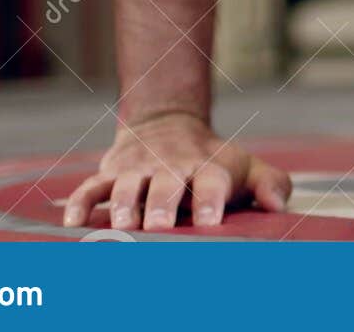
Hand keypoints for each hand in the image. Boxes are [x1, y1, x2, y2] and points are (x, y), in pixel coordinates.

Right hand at [62, 112, 290, 229]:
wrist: (168, 125)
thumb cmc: (212, 161)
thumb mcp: (246, 166)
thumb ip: (271, 185)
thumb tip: (279, 206)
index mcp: (207, 167)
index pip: (211, 181)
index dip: (211, 199)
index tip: (210, 220)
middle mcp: (171, 166)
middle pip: (165, 184)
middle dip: (162, 205)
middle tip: (160, 227)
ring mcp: (138, 169)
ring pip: (127, 185)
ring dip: (124, 205)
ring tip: (123, 227)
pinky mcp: (111, 172)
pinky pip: (91, 187)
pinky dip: (81, 202)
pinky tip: (73, 221)